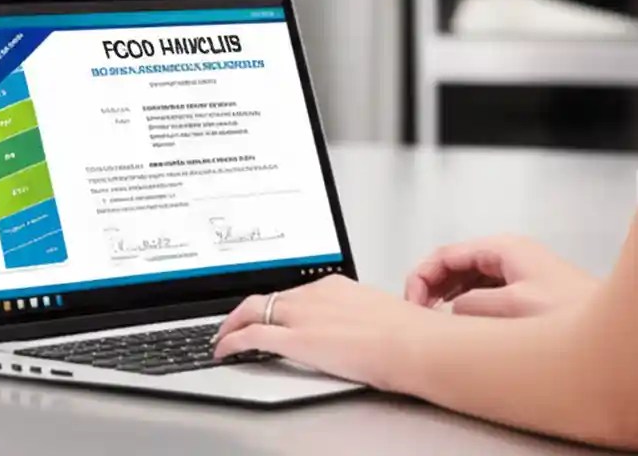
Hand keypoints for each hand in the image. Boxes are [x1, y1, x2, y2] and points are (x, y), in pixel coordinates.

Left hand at [212, 275, 444, 390]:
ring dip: (233, 325)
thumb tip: (359, 333)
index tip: (271, 312)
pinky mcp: (295, 338)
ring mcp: (303, 314)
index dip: (277, 304)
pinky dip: (231, 341)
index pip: (294, 293)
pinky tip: (224, 351)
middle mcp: (315, 294)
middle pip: (268, 297)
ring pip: (253, 310)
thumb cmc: (407, 334)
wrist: (413, 343)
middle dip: (246, 311)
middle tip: (234, 324)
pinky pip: (251, 335)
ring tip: (224, 339)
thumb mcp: (378, 315)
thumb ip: (358, 319)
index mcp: (335, 286)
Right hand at [404, 234, 598, 317]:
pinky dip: (463, 303)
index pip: (446, 254)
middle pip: (454, 264)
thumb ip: (472, 305)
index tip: (411, 304)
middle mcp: (510, 256)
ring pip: (466, 278)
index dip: (421, 278)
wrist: (615, 330)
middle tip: (417, 314)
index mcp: (505, 249)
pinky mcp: (526, 290)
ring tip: (432, 320)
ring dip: (445, 296)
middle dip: (430, 287)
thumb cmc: (576, 315)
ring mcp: (518, 272)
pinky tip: (459, 320)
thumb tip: (451, 311)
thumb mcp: (513, 308)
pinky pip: (482, 291)